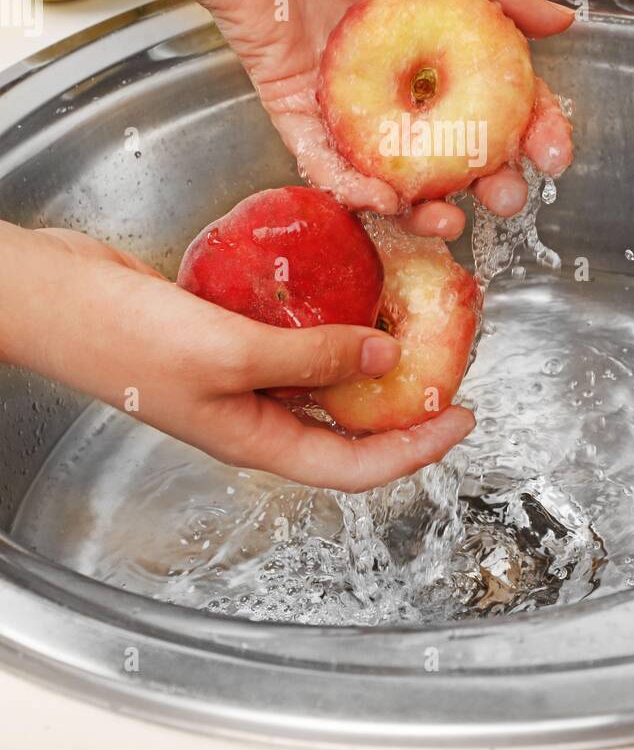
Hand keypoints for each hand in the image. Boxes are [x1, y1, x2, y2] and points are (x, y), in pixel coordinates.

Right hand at [1, 225, 473, 491]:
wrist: (55, 298)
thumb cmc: (121, 338)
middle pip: (345, 423)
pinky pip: (291, 334)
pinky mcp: (225, 333)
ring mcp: (238, 374)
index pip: (354, 466)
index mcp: (255, 439)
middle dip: (400, 401)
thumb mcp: (228, 352)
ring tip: (410, 318)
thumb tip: (387, 357)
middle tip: (447, 360)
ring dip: (365, 354)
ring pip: (319, 375)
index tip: (462, 416)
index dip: (414, 450)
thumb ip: (309, 355)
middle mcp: (253, 414)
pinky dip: (324, 317)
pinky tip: (346, 284)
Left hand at [197, 0, 573, 237]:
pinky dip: (352, 189)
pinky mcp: (298, 112)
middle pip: (451, 146)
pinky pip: (326, 162)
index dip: (531, 129)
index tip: (553, 155)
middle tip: (508, 200)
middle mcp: (397, 78)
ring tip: (448, 223)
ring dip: (423, 205)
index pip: (496, 97)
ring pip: (393, 170)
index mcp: (436, 41)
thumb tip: (563, 23)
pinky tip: (382, 202)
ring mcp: (349, 102)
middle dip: (486, 182)